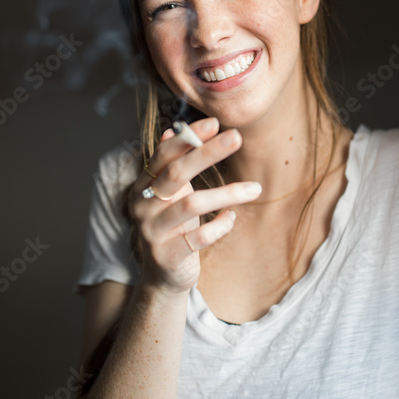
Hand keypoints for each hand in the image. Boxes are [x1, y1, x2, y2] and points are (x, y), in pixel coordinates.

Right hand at [130, 117, 262, 294]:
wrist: (163, 276)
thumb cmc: (173, 226)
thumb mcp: (172, 194)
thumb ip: (171, 165)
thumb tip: (173, 129)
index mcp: (144, 185)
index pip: (164, 155)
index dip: (188, 138)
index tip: (215, 123)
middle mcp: (143, 205)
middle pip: (176, 173)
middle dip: (208, 153)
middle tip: (237, 137)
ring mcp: (152, 231)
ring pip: (191, 204)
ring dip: (227, 193)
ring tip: (255, 189)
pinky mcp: (166, 255)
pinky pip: (198, 237)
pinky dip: (220, 226)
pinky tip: (232, 219)